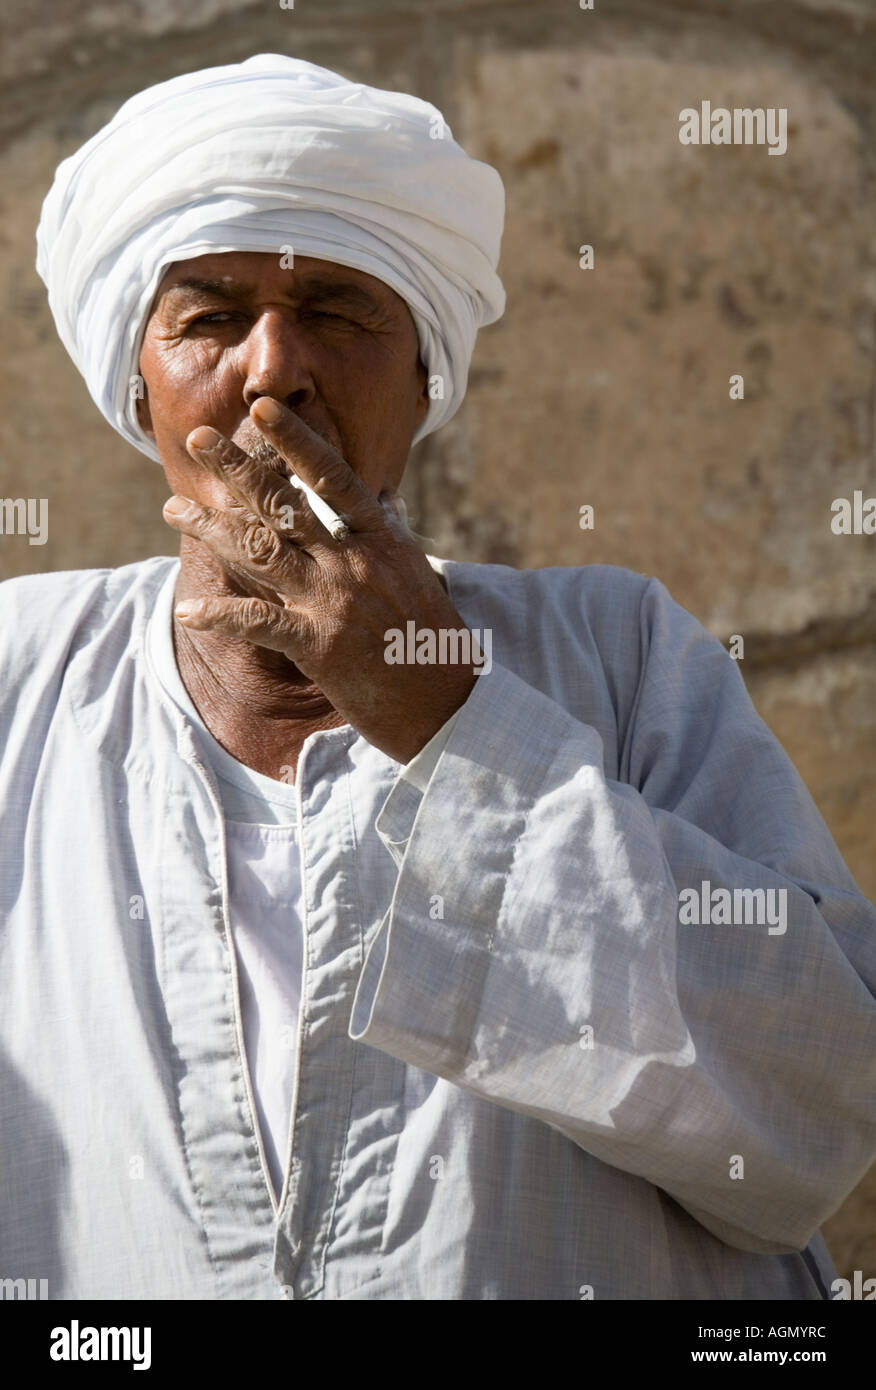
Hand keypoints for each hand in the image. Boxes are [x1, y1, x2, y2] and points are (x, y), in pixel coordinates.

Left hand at [162, 397, 479, 763]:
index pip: (334, 478)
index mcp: (382, 541)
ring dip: (211, 528)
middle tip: (198, 437)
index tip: (263, 409)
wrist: (448, 704)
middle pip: (286, 505)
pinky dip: (221, 615)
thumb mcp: (418, 576)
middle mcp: (355, 563)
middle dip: (237, 469)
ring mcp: (335, 603)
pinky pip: (259, 623)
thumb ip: (391, 535)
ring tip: (174, 508)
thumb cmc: (433, 642)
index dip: (296, 441)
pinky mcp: (318, 646)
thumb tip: (382, 497)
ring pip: (262, 553)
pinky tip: (188, 609)